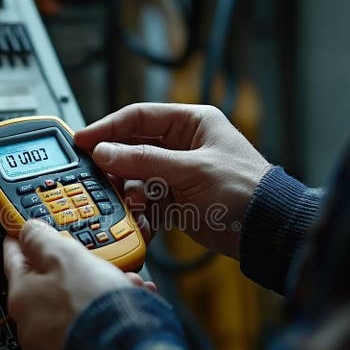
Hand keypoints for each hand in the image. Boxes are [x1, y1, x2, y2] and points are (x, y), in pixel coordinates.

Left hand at [4, 219, 155, 349]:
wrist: (122, 347)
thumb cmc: (89, 305)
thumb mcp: (64, 255)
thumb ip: (42, 239)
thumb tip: (28, 230)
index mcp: (22, 296)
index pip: (14, 259)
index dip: (21, 240)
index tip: (21, 231)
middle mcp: (32, 324)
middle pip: (49, 283)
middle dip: (74, 266)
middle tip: (90, 256)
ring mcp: (54, 342)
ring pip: (74, 303)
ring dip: (96, 287)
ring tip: (121, 280)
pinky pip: (89, 322)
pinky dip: (106, 309)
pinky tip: (127, 300)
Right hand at [75, 103, 270, 259]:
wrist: (267, 231)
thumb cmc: (245, 190)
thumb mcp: (191, 170)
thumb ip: (145, 160)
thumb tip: (105, 152)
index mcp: (192, 123)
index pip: (139, 117)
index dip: (108, 127)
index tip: (83, 140)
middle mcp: (183, 146)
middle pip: (134, 148)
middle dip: (115, 165)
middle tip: (95, 176)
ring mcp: (179, 174)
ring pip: (138, 177)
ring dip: (127, 191)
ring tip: (122, 202)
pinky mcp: (178, 200)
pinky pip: (148, 201)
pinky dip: (140, 211)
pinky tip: (138, 218)